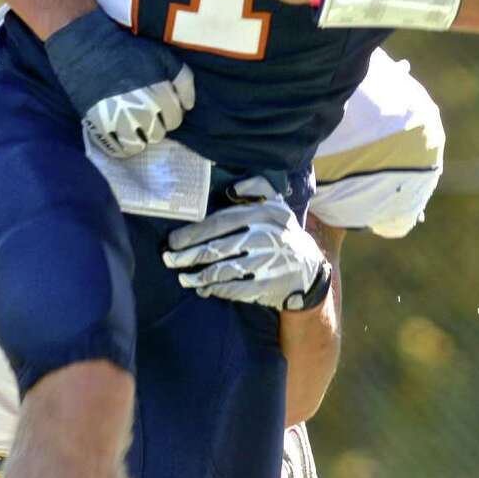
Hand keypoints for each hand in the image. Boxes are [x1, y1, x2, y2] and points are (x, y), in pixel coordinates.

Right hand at [45, 8, 195, 155]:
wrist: (86, 50)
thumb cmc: (127, 52)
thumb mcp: (162, 57)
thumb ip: (183, 80)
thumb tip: (188, 106)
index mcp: (159, 95)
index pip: (174, 120)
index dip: (170, 113)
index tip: (161, 105)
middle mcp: (141, 112)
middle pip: (158, 134)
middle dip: (155, 125)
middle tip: (145, 113)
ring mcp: (119, 123)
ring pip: (139, 145)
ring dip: (139, 137)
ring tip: (133, 125)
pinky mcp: (99, 128)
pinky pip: (118, 150)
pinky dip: (123, 147)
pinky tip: (122, 135)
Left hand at [163, 176, 332, 310]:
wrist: (309, 268)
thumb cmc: (283, 233)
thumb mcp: (277, 204)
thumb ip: (259, 188)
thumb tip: (234, 187)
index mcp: (261, 215)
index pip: (220, 222)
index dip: (194, 232)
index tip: (173, 241)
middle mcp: (264, 237)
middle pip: (217, 248)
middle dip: (189, 256)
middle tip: (169, 260)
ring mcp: (266, 263)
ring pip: (223, 271)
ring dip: (199, 277)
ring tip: (184, 279)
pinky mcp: (268, 285)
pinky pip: (235, 289)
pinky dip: (217, 290)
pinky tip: (205, 289)